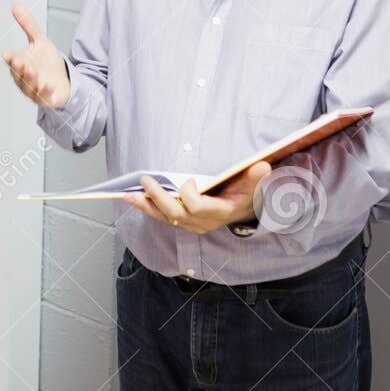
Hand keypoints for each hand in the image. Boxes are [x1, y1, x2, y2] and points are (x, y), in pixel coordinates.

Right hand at [2, 3, 70, 108]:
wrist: (63, 81)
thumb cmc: (47, 63)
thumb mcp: (40, 41)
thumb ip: (28, 25)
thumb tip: (16, 6)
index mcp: (20, 64)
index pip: (13, 61)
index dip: (11, 58)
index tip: (7, 54)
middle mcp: (25, 78)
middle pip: (19, 74)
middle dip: (19, 68)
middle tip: (19, 61)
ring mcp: (35, 90)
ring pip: (29, 87)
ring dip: (30, 80)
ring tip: (32, 71)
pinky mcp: (46, 98)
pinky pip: (43, 98)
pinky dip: (44, 92)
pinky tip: (47, 85)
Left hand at [123, 161, 271, 234]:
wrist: (245, 210)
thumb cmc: (246, 193)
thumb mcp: (254, 184)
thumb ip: (255, 176)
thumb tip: (263, 166)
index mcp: (220, 212)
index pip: (197, 207)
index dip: (189, 195)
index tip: (187, 180)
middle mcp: (203, 222)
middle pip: (175, 214)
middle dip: (159, 197)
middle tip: (146, 180)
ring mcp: (192, 224)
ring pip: (164, 217)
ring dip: (145, 205)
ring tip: (127, 194)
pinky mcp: (183, 221)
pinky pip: (161, 216)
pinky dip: (146, 207)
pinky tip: (132, 197)